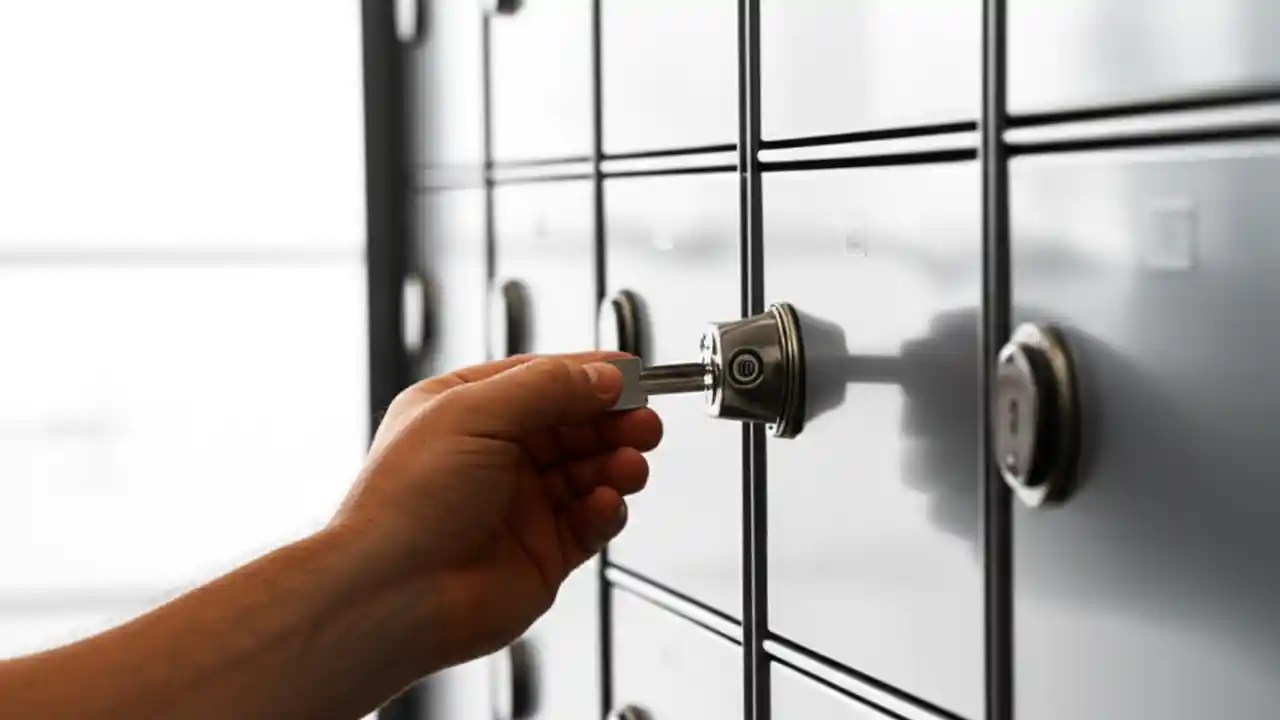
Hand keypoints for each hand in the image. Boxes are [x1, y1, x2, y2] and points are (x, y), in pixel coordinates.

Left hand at [329, 352, 661, 669]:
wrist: (393, 597)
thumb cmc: (404, 507)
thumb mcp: (473, 414)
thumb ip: (546, 387)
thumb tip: (600, 375)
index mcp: (465, 411)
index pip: (542, 380)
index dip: (589, 376)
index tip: (630, 376)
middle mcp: (493, 455)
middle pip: (574, 425)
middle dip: (613, 420)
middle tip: (643, 421)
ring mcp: (519, 505)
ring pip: (588, 472)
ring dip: (616, 463)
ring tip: (630, 463)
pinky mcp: (541, 552)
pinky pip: (589, 523)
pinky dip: (605, 510)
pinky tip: (605, 503)